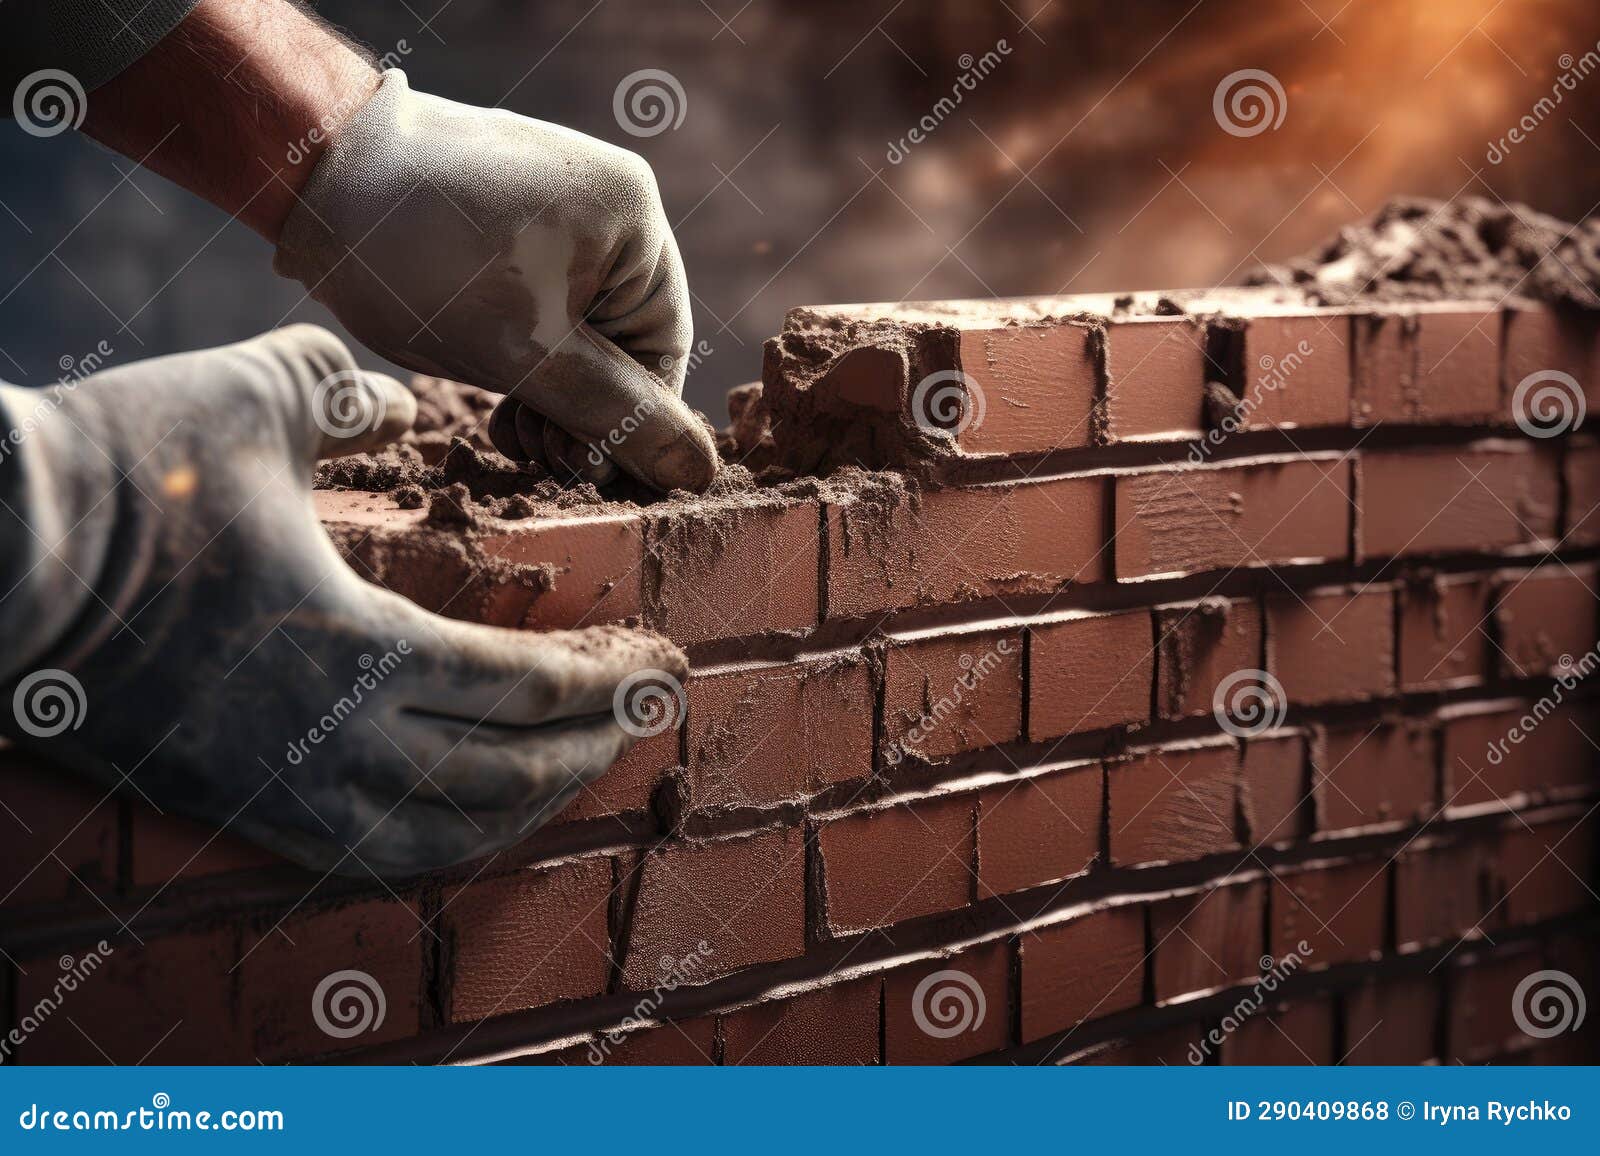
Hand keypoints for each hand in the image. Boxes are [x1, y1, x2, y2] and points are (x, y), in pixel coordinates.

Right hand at [0, 326, 686, 875]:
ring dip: (530, 803)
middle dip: (592, 745)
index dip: (607, 681)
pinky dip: (447, 841)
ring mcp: (284, 792)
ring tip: (577, 768)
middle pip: (507, 768)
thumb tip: (401, 402)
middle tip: (646, 716)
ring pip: (448, 830)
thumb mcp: (254, 398)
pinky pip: (373, 855)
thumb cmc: (117, 475)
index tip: (659, 664)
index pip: (526, 685)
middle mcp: (337, 743)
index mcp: (362, 647)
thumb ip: (351, 391)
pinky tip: (470, 817)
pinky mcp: (236, 810)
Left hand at [274, 70, 717, 492]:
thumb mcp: (526, 355)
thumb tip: (700, 474)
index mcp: (635, 218)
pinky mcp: (517, 217)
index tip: (577, 473)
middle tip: (532, 455)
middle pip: (623, 344)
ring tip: (507, 428)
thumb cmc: (419, 256)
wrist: (313, 169)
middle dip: (580, 408)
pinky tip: (495, 388)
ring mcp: (563, 206)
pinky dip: (525, 352)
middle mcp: (612, 203)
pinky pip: (546, 303)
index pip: (662, 356)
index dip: (624, 426)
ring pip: (581, 331)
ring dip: (549, 390)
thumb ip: (615, 417)